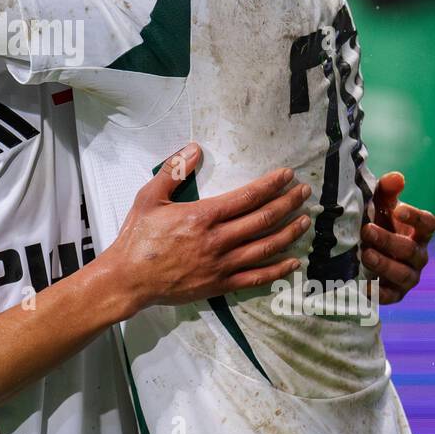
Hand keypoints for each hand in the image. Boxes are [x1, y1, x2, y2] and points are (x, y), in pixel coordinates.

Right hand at [104, 143, 308, 314]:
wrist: (129, 279)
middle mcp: (217, 240)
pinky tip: (294, 262)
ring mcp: (221, 265)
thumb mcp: (149, 197)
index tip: (287, 175)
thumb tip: (194, 149)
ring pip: (265, 248)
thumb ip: (173, 172)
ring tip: (305, 221)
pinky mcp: (220, 284)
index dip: (270, 185)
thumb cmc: (137, 237)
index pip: (246, 197)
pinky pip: (256, 278)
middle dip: (287, 204)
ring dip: (289, 233)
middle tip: (304, 192)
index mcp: (202, 216)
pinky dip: (278, 270)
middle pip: (262, 220)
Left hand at [360, 172, 434, 303]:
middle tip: (366, 230)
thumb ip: (387, 191)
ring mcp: (408, 277)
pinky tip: (362, 286)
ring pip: (402, 273)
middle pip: (409, 249)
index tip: (398, 210)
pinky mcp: (394, 295)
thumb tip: (396, 178)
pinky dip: (376, 292)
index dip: (415, 217)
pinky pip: (388, 296)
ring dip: (383, 264)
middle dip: (388, 240)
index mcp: (419, 232)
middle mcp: (418, 256)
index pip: (428, 224)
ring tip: (364, 254)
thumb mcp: (379, 205)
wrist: (362, 253)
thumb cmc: (377, 223)